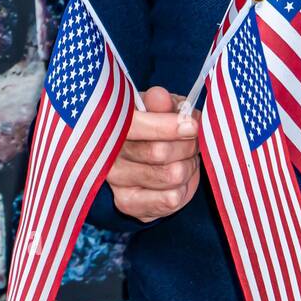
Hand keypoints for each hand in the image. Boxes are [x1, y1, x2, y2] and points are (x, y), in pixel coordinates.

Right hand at [108, 86, 201, 222]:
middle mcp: (107, 155)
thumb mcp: (160, 106)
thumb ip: (161, 101)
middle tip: (193, 139)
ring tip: (185, 158)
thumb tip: (160, 96)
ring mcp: (116, 182)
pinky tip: (178, 180)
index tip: (192, 125)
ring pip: (170, 176)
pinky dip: (185, 188)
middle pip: (159, 153)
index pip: (135, 126)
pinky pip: (171, 199)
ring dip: (188, 166)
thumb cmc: (155, 124)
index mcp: (110, 124)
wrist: (149, 156)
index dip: (168, 126)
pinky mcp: (129, 204)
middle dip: (187, 145)